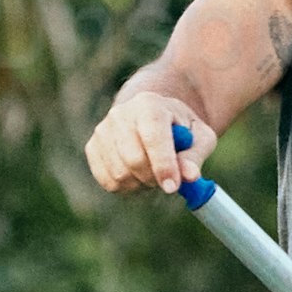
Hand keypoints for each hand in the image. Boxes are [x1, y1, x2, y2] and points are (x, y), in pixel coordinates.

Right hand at [84, 75, 206, 201]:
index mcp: (149, 104)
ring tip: (153, 172)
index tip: (173, 187)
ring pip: (120, 174)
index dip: (164, 165)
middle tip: (169, 180)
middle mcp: (121, 114)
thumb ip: (195, 156)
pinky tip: (137, 175)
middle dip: (154, 178)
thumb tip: (190, 176)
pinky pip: (108, 181)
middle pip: (134, 159)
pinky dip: (126, 187)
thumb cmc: (180, 130)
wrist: (152, 119)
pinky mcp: (92, 147)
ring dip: (141, 184)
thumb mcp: (199, 137)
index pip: (153, 136)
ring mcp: (103, 130)